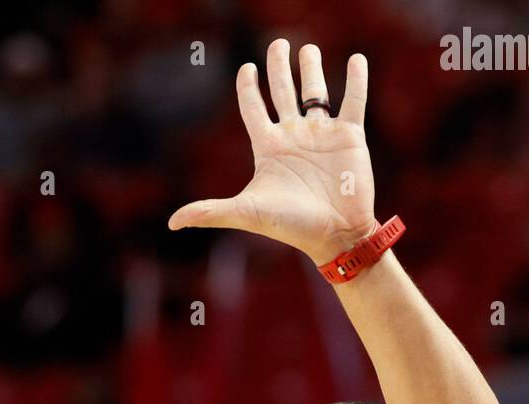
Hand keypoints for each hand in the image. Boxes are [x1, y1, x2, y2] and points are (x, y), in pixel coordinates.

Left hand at [168, 41, 375, 265]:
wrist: (334, 235)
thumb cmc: (290, 226)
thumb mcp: (246, 213)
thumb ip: (209, 212)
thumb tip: (172, 223)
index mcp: (269, 148)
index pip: (254, 108)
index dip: (248, 88)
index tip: (246, 69)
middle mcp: (294, 136)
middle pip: (283, 92)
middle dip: (279, 67)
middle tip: (278, 43)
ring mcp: (322, 135)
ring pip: (315, 92)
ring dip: (311, 69)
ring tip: (306, 48)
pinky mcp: (349, 137)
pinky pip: (354, 101)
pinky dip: (357, 79)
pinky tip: (356, 59)